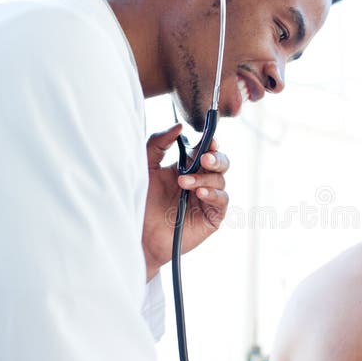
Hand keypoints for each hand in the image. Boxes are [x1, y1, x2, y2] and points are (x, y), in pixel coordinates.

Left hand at [141, 124, 229, 280]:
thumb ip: (159, 143)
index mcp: (187, 168)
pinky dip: (214, 194)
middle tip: (204, 159)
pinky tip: (200, 193)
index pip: (206, 151)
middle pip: (221, 163)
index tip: (209, 140)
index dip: (210, 144)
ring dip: (205, 178)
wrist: (138, 234)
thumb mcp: (146, 166)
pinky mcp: (212, 217)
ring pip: (221, 180)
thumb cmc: (139, 201)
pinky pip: (222, 201)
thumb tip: (179, 126)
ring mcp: (207, 200)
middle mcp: (200, 182)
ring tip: (184, 183)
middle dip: (216, 158)